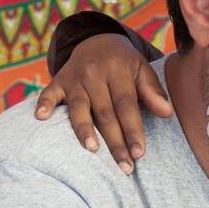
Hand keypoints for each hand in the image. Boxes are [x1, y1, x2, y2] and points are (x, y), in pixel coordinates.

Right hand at [35, 33, 173, 172]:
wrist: (97, 41)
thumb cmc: (124, 64)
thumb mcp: (142, 70)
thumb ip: (152, 92)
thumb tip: (168, 113)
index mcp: (118, 70)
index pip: (127, 105)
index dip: (133, 130)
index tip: (139, 153)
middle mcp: (95, 73)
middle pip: (105, 112)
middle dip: (115, 141)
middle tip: (124, 167)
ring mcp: (74, 77)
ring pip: (79, 107)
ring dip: (84, 129)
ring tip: (92, 150)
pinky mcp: (58, 80)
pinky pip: (49, 93)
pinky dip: (44, 104)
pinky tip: (41, 118)